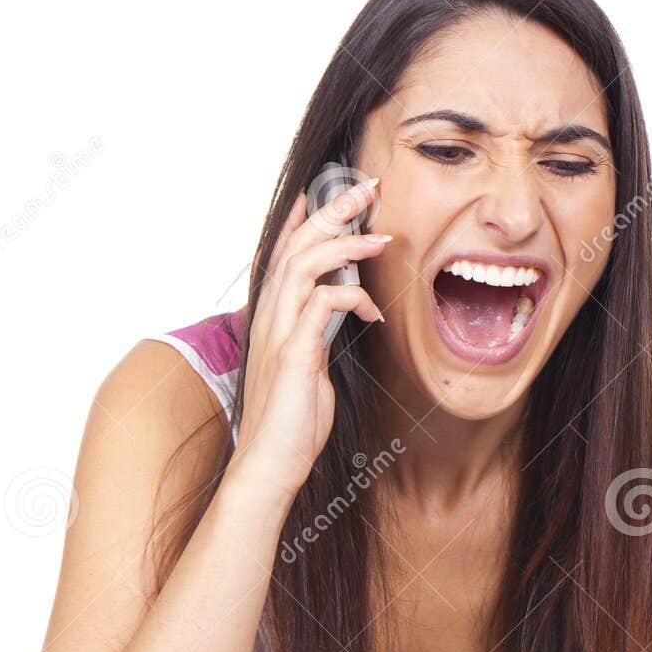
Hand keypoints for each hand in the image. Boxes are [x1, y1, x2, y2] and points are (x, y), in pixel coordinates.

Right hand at [230, 177, 389, 501]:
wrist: (269, 463)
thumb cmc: (291, 422)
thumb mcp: (308, 366)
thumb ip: (317, 333)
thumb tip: (338, 313)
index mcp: (272, 317)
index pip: (283, 251)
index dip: (303, 216)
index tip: (329, 189)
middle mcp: (271, 316)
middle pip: (296, 244)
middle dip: (332, 209)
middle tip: (367, 188)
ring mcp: (279, 332)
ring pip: (306, 263)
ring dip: (347, 244)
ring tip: (382, 237)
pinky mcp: (294, 353)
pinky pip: (323, 304)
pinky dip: (353, 297)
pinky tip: (374, 311)